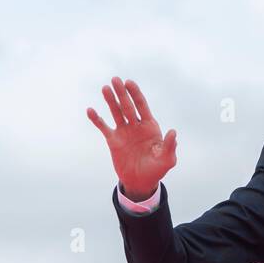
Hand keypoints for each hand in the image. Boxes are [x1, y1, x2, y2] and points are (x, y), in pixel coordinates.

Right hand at [87, 76, 176, 198]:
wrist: (140, 182)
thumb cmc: (156, 170)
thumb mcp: (167, 160)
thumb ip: (170, 146)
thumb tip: (173, 132)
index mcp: (149, 126)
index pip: (142, 106)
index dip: (136, 94)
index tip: (129, 83)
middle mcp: (135, 126)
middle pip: (128, 105)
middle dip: (122, 93)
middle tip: (115, 79)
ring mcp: (124, 131)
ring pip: (116, 112)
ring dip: (110, 100)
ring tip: (105, 88)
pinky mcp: (113, 140)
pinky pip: (103, 127)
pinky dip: (96, 119)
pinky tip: (90, 110)